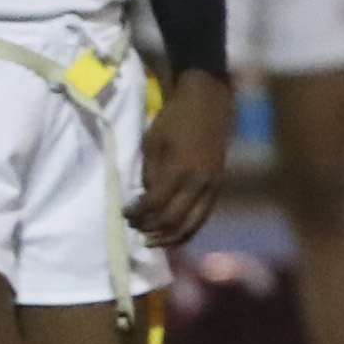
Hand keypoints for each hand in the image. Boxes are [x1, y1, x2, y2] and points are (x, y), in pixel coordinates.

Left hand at [129, 68, 232, 247]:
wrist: (209, 102)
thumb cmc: (174, 119)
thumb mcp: (153, 142)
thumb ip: (150, 173)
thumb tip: (146, 200)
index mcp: (180, 170)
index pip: (155, 204)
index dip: (137, 214)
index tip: (124, 215)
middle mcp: (199, 183)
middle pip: (174, 220)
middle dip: (152, 229)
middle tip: (135, 230)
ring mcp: (213, 186)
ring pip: (193, 224)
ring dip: (171, 237)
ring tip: (152, 241)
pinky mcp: (219, 186)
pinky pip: (204, 216)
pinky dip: (188, 229)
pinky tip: (173, 233)